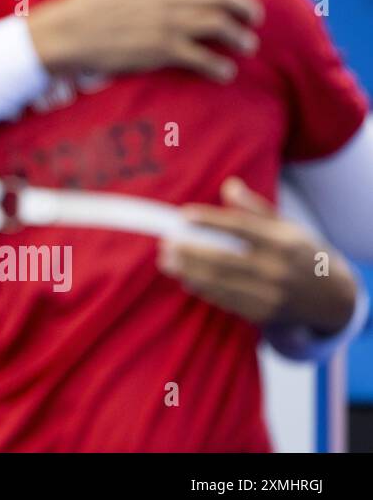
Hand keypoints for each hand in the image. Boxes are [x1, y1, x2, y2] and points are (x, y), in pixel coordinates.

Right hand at [28, 0, 263, 81]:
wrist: (67, 33)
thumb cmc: (83, 2)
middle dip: (248, 6)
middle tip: (254, 17)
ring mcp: (169, 25)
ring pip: (222, 27)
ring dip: (241, 37)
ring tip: (246, 44)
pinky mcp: (162, 51)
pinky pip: (203, 59)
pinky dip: (220, 67)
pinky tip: (226, 73)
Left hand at [159, 177, 357, 331]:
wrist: (331, 297)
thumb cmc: (301, 253)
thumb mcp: (287, 227)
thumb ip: (255, 208)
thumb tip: (229, 185)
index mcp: (284, 243)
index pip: (242, 228)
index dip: (211, 221)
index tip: (184, 215)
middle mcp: (278, 269)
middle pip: (225, 259)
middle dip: (191, 252)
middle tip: (167, 243)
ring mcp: (271, 295)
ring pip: (222, 282)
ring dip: (190, 271)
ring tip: (167, 261)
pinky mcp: (264, 314)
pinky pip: (228, 301)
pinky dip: (205, 289)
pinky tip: (187, 278)